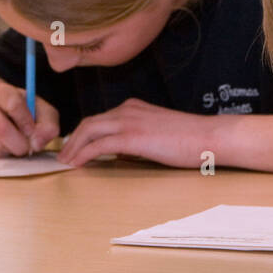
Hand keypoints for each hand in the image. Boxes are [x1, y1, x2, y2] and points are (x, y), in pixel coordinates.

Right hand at [0, 80, 58, 156]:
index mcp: (0, 91)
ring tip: (19, 142)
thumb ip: (48, 125)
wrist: (1, 110)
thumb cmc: (26, 111)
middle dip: (20, 143)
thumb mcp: (43, 111)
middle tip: (29, 146)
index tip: (32, 130)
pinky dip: (4, 153)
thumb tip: (37, 143)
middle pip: (1, 129)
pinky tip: (8, 144)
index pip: (12, 104)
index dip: (26, 121)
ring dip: (13, 149)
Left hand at [57, 98, 215, 167]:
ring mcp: (129, 121)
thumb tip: (121, 153)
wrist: (208, 137)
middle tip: (63, 155)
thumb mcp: (159, 133)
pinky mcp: (131, 137)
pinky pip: (98, 145)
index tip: (74, 147)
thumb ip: (138, 138)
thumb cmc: (191, 139)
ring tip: (65, 162)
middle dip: (72, 140)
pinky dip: (84, 154)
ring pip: (88, 130)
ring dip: (73, 147)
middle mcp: (127, 110)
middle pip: (88, 122)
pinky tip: (77, 164)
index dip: (83, 134)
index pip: (100, 119)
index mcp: (134, 107)